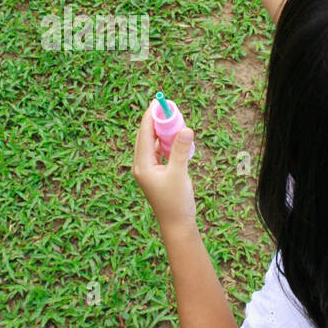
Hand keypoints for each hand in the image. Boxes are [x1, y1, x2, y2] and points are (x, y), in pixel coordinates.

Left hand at [131, 103, 196, 231]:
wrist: (176, 225)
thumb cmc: (176, 202)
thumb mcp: (180, 174)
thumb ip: (181, 150)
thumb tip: (186, 129)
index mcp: (142, 165)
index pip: (144, 134)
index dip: (150, 116)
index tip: (158, 102)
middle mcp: (141, 166)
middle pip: (145, 136)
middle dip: (155, 121)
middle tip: (167, 107)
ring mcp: (147, 170)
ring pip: (152, 144)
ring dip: (161, 132)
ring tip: (172, 119)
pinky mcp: (155, 174)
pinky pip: (158, 152)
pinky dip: (166, 143)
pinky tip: (175, 138)